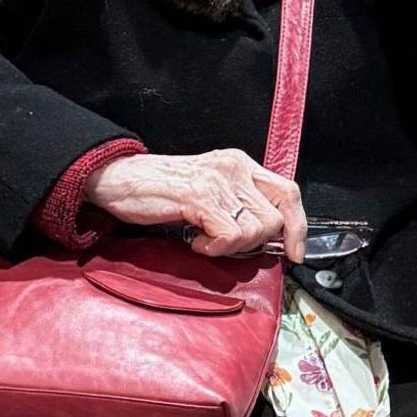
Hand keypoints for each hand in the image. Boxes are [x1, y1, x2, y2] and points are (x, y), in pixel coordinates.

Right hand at [86, 150, 306, 260]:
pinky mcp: (201, 198)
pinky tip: (196, 241)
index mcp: (239, 163)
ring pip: (255, 231)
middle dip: (254, 243)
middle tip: (224, 243)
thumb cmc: (159, 189)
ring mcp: (218, 182)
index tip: (296, 253)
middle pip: (274, 218)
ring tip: (205, 239)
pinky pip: (230, 237)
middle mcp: (234, 168)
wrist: (118, 178)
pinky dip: (215, 248)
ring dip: (231, 247)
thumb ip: (238, 202)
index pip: (288, 191)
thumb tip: (268, 235)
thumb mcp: (209, 187)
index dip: (298, 226)